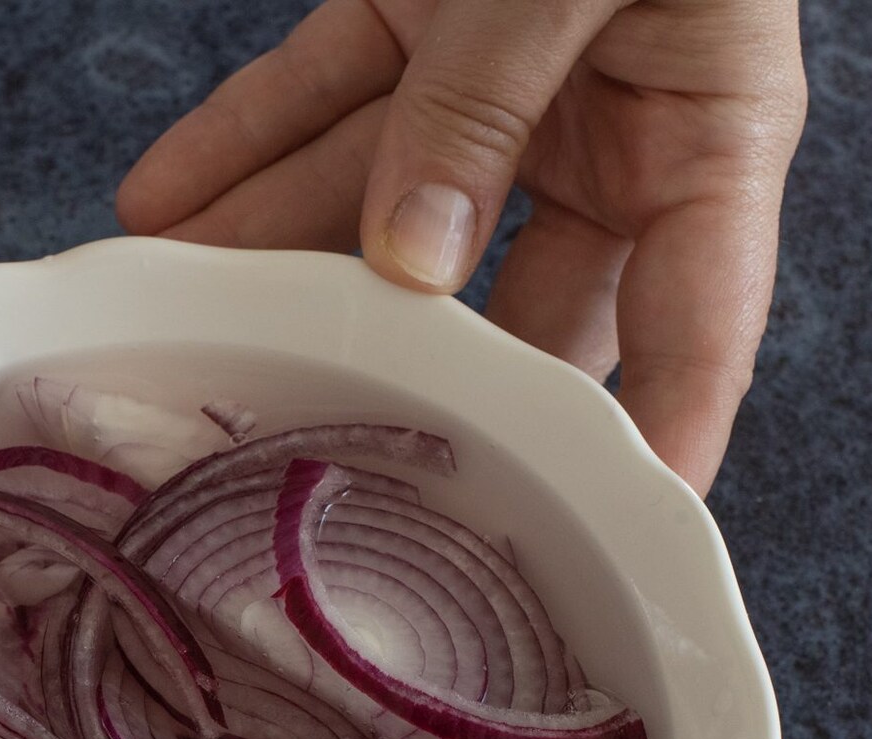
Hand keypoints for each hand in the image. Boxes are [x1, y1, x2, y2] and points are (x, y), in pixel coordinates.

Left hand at [117, 0, 805, 492]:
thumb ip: (490, 106)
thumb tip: (411, 260)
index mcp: (711, 143)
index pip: (692, 342)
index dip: (645, 453)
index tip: (591, 552)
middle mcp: (607, 136)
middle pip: (506, 299)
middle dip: (406, 368)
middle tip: (321, 450)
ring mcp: (508, 89)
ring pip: (384, 206)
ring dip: (279, 258)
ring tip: (182, 328)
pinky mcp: (419, 19)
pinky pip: (319, 99)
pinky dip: (239, 145)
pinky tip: (160, 208)